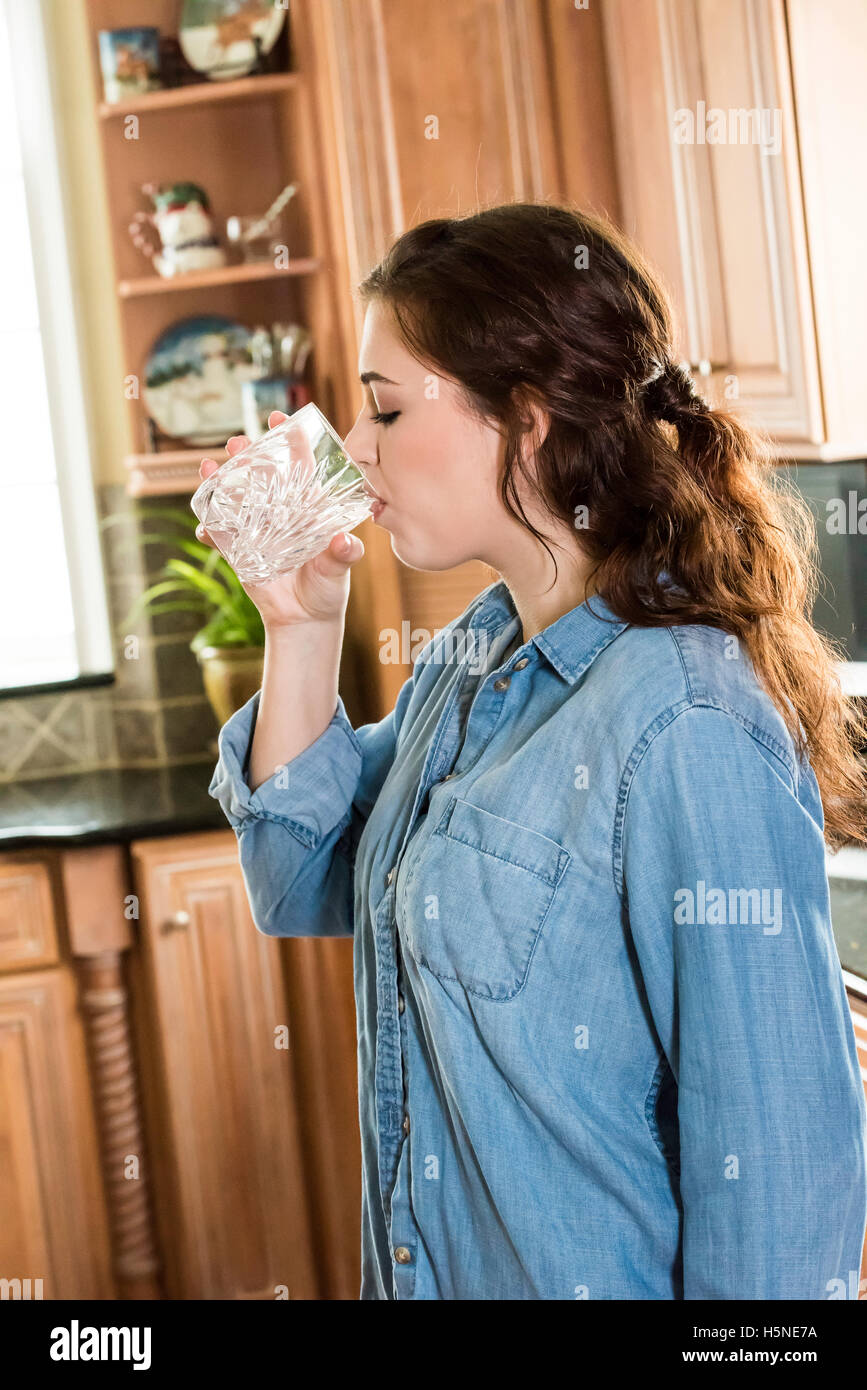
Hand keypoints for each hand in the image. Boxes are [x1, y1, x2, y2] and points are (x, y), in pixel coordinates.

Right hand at [196, 409, 364, 628]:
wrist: (304, 619)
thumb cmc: (328, 588)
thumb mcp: (339, 570)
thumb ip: (342, 555)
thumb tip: (345, 543)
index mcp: (307, 507)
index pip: (300, 465)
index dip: (290, 439)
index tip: (279, 415)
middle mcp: (280, 512)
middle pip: (261, 474)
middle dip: (247, 454)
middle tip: (237, 441)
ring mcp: (256, 529)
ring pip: (235, 497)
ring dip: (220, 481)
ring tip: (208, 467)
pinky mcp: (239, 550)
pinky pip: (219, 534)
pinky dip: (209, 528)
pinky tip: (204, 527)